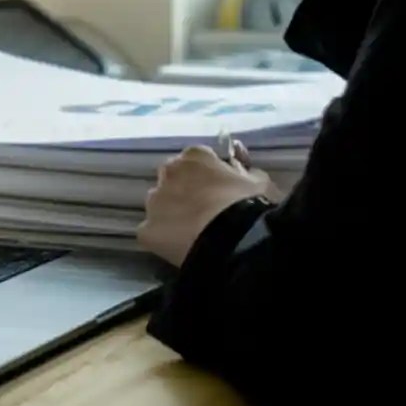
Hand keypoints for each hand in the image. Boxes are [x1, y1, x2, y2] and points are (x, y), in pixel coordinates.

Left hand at [137, 145, 281, 267]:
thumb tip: (239, 169)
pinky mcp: (146, 230)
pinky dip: (162, 239)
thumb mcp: (260, 182)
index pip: (197, 159)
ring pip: (159, 205)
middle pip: (172, 179)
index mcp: (194, 156)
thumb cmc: (250, 206)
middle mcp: (168, 173)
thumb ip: (245, 172)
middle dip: (184, 191)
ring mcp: (154, 202)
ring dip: (171, 214)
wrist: (235, 242)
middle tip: (204, 211)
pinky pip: (151, 232)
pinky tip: (180, 249)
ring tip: (192, 233)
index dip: (208, 175)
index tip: (219, 189)